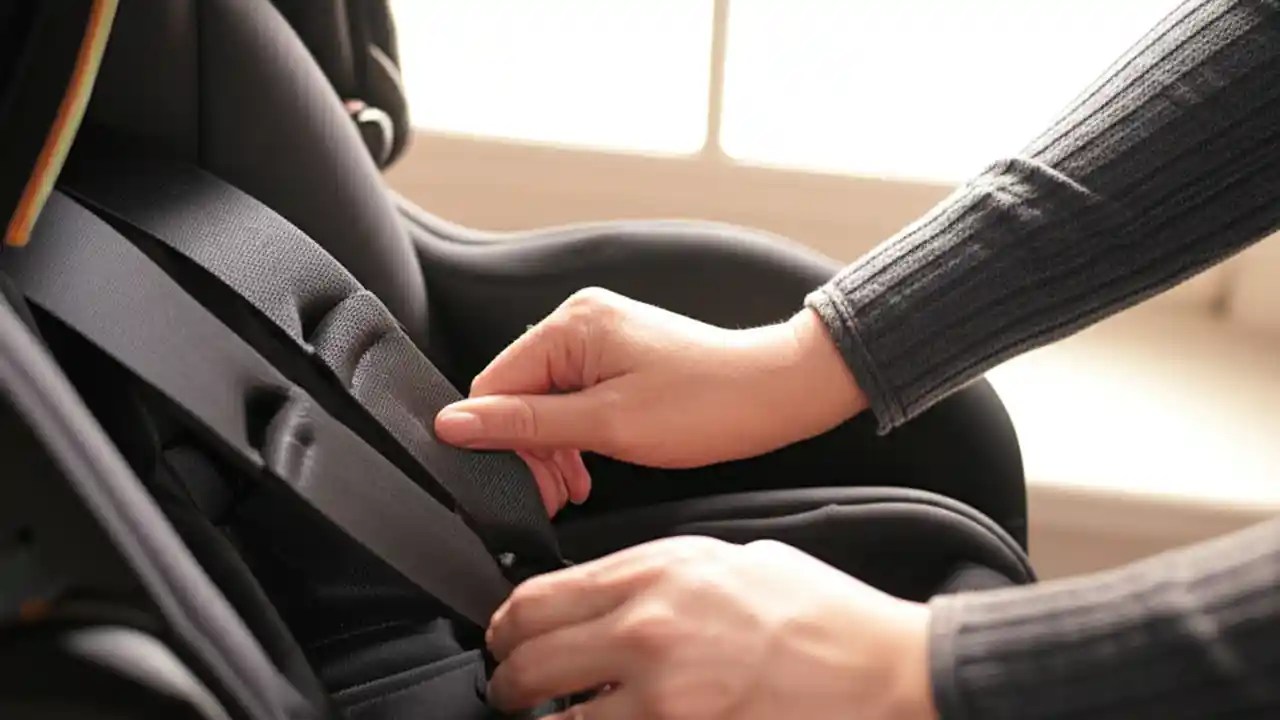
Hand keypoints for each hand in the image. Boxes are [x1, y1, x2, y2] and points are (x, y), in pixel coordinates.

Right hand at [434, 288, 866, 514]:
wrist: (775, 394)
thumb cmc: (707, 405)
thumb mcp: (607, 424)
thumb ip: (526, 425)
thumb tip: (456, 423)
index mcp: (570, 326)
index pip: (494, 385)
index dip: (499, 441)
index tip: (525, 484)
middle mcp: (579, 322)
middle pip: (517, 394)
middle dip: (529, 450)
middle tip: (554, 494)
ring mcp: (600, 338)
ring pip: (544, 402)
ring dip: (552, 449)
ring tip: (574, 486)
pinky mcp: (618, 357)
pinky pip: (573, 398)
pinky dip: (574, 436)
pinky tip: (586, 468)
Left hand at [485, 537, 936, 719]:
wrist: (882, 669)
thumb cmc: (818, 614)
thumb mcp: (730, 561)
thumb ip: (657, 575)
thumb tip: (608, 595)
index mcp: (656, 571)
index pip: (536, 600)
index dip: (506, 629)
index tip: (506, 643)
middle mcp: (646, 627)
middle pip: (528, 662)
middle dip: (508, 684)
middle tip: (511, 692)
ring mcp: (660, 695)